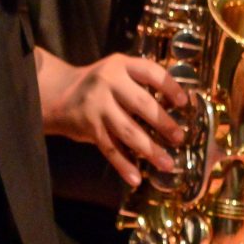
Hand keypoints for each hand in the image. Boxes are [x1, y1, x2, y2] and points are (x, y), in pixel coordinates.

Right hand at [38, 52, 190, 187]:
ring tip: (167, 164)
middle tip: (179, 138)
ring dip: (149, 149)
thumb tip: (176, 110)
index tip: (184, 102)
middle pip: (141, 103)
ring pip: (128, 130)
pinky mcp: (89, 126)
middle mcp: (108, 82)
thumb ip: (140, 85)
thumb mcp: (118, 74)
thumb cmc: (100, 86)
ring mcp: (97, 105)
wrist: (59, 96)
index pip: (150, 72)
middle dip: (163, 123)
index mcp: (121, 65)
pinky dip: (123, 165)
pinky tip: (136, 178)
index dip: (169, 86)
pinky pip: (110, 148)